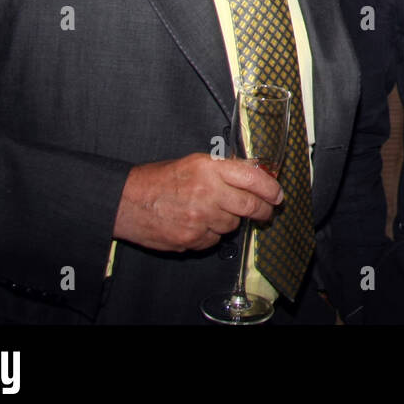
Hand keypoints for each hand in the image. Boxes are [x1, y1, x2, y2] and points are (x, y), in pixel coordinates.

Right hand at [113, 153, 282, 251]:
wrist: (126, 201)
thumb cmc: (158, 180)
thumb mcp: (194, 163)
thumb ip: (224, 169)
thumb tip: (254, 176)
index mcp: (209, 168)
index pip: (253, 178)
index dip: (271, 188)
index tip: (277, 195)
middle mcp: (208, 192)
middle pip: (250, 206)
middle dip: (263, 211)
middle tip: (266, 212)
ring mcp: (200, 218)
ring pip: (233, 225)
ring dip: (230, 221)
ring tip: (211, 211)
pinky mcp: (192, 239)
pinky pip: (214, 240)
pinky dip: (211, 234)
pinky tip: (197, 223)